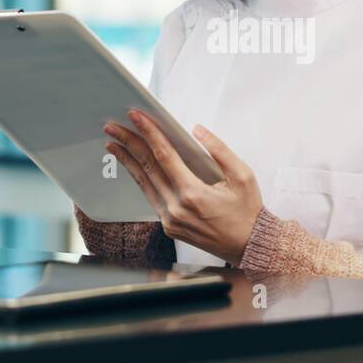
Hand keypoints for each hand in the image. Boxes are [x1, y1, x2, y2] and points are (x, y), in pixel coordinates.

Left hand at [103, 109, 261, 264]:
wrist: (250, 246)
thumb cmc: (248, 211)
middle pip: (147, 168)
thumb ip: (219, 150)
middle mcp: (176, 208)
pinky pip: (152, 198)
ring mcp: (171, 220)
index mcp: (193, 194)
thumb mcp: (242, 176)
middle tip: (113, 127)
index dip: (148, 133)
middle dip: (128, 144)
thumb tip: (198, 130)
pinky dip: (142, 180)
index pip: (164, 155)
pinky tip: (134, 168)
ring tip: (114, 145)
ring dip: (128, 162)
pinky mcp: (170, 227)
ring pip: (144, 184)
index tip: (136, 116)